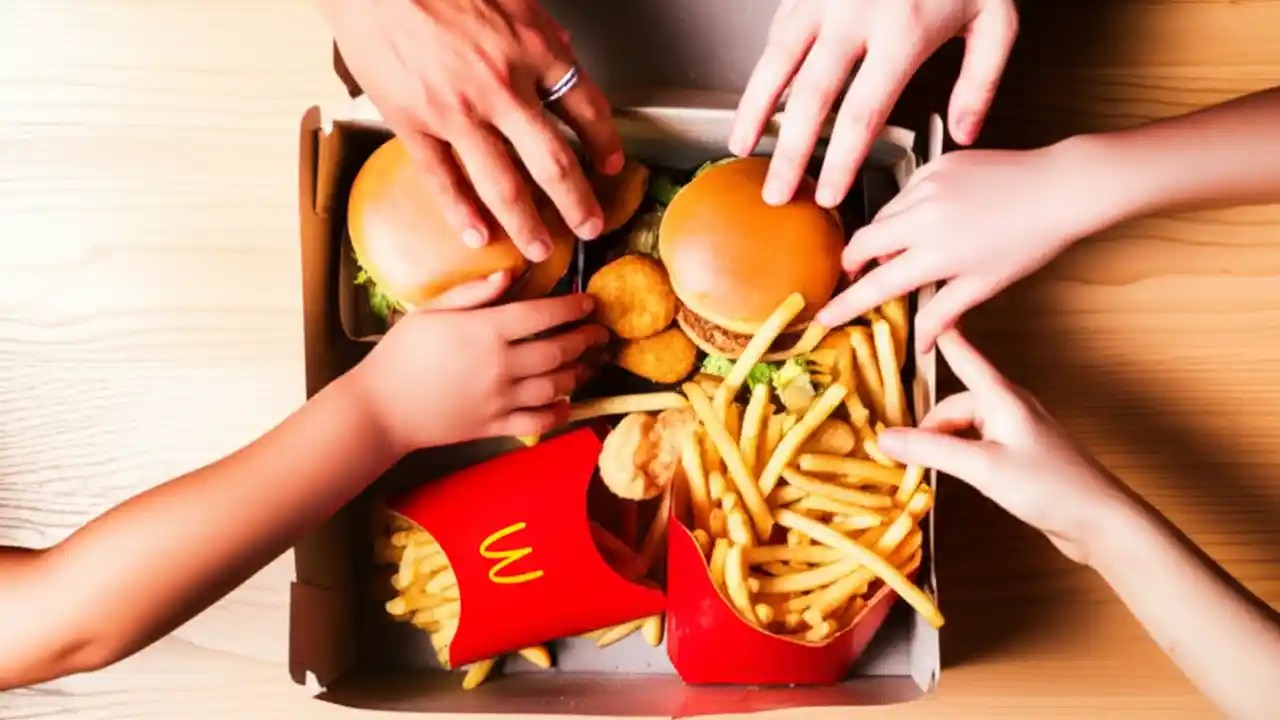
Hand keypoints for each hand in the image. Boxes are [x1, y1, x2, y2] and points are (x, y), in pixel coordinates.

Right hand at [321, 0, 622, 260]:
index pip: (586, 109)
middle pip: (554, 162)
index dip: (604, 143)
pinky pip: (444, 178)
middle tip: (590, 227)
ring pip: (503, 184)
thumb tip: (565, 59)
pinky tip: (478, 237)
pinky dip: (462, 213)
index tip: (611, 166)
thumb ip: (540, 35)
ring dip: (527, 224)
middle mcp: (503, 87)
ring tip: (541, 249)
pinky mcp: (413, 122)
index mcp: (532, 50)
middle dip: (577, 203)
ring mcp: (457, 111)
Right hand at [351, 294, 607, 453]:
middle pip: (558, 351)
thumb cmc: (402, 353)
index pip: (543, 315)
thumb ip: (474, 293)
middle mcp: (500, 365)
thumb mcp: (431, 310)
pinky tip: (567, 401)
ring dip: (579, 372)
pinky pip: (540, 420)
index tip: (589, 302)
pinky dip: (560, 412)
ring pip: (556, 386)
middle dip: (586, 339)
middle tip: (600, 332)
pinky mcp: (496, 426)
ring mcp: (500, 399)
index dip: (572, 307)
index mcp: (485, 331)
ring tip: (589, 362)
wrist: (380, 408)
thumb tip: (510, 273)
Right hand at [731, 0, 1017, 206]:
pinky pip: (778, 34)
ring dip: (754, 111)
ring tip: (740, 148)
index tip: (828, 194)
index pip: (861, 114)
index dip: (840, 161)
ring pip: (775, 64)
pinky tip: (759, 98)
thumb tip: (962, 133)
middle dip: (789, 153)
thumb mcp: (994, 17)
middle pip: (810, 99)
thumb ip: (981, 79)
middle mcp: (853, 14)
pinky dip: (764, 70)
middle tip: (777, 192)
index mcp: (902, 30)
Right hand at [818, 145, 1109, 349]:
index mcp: (934, 255)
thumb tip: (920, 346)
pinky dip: (906, 210)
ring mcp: (927, 186)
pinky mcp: (936, 164)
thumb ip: (942, 314)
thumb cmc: (1027, 242)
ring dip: (882, 235)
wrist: (1058, 188)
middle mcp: (922, 218)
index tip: (823, 317)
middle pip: (862, 243)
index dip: (845, 304)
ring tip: (904, 249)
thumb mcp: (983, 285)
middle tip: (857, 275)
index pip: (874, 286)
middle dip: (853, 261)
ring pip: (882, 215)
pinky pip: (905, 191)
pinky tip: (929, 219)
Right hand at [876, 331, 1138, 565]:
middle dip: (927, 427)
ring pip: (962, 427)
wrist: (1099, 521)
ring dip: (941, 445)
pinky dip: (958, 456)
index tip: (918, 310)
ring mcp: (1015, 431)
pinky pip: (976, 444)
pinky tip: (954, 477)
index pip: (962, 353)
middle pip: (953, 404)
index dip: (939, 332)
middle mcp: (1007, 406)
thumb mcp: (982, 466)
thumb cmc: (1047, 485)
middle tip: (904, 456)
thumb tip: (883, 437)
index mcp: (1001, 396)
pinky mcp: (1020, 454)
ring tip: (926, 470)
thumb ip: (931, 449)